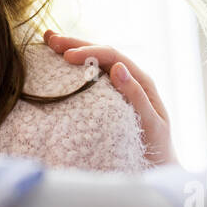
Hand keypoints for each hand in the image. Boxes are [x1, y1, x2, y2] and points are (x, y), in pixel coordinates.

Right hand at [44, 29, 173, 164]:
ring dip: (73, 49)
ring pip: (93, 61)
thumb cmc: (157, 147)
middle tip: (51, 40)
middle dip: (76, 44)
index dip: (89, 52)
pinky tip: (57, 60)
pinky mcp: (107, 97)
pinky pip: (89, 77)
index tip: (66, 56)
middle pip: (101, 53)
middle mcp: (129, 78)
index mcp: (141, 80)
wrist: (157, 166)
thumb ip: (136, 96)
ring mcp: (117, 86)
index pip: (113, 57)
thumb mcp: (151, 123)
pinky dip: (73, 67)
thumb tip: (117, 67)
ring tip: (49, 40)